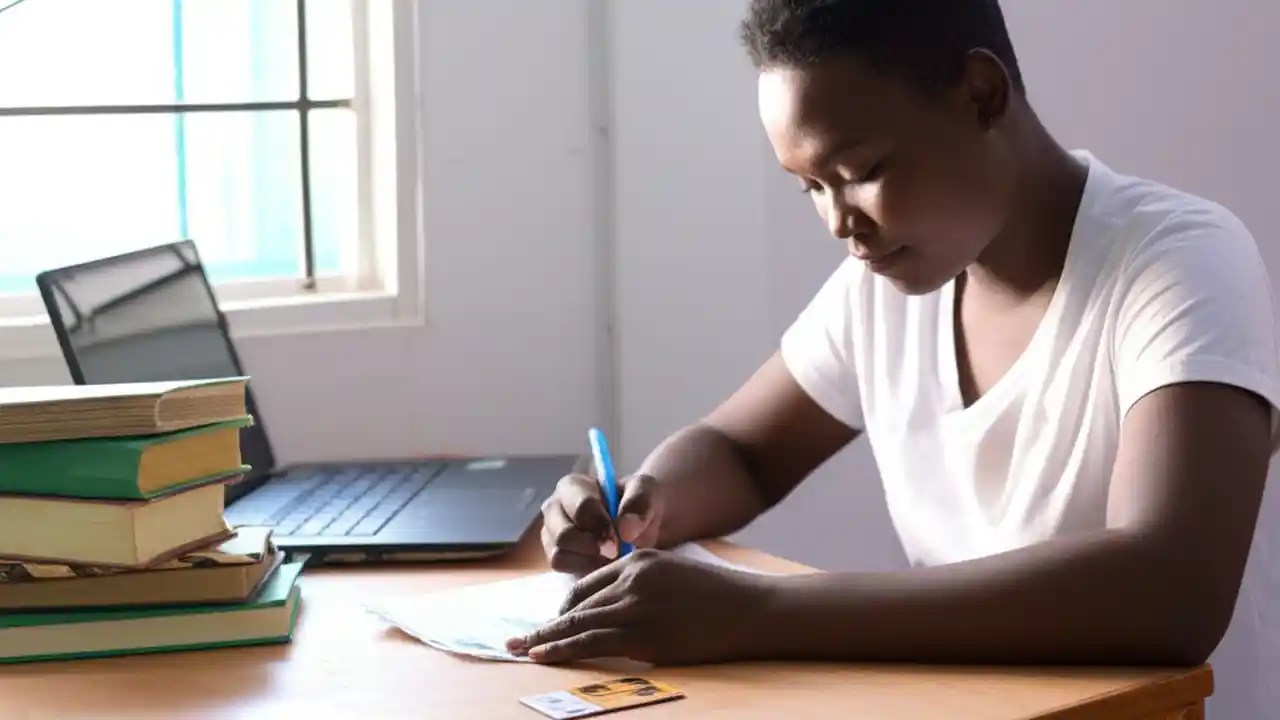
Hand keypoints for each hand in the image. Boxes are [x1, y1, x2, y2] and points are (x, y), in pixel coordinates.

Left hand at [507, 549, 774, 664]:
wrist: (751, 609)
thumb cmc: (720, 597)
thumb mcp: (677, 576)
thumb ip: (645, 586)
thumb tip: (618, 610)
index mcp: (640, 560)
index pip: (589, 583)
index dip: (567, 607)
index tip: (552, 621)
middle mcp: (632, 577)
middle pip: (577, 603)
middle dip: (547, 624)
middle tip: (519, 638)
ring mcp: (636, 605)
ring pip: (577, 623)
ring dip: (545, 638)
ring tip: (521, 649)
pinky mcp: (642, 634)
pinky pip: (590, 642)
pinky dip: (561, 649)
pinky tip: (543, 655)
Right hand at [540, 472, 664, 575]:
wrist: (641, 526)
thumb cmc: (639, 503)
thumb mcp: (647, 493)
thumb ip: (639, 504)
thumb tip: (624, 530)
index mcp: (573, 486)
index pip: (580, 508)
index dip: (601, 526)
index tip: (621, 538)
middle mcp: (555, 508)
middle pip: (563, 535)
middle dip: (593, 547)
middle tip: (616, 552)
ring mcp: (551, 534)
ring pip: (559, 555)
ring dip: (589, 560)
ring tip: (611, 556)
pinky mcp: (555, 557)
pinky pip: (562, 569)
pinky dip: (583, 570)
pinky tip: (602, 564)